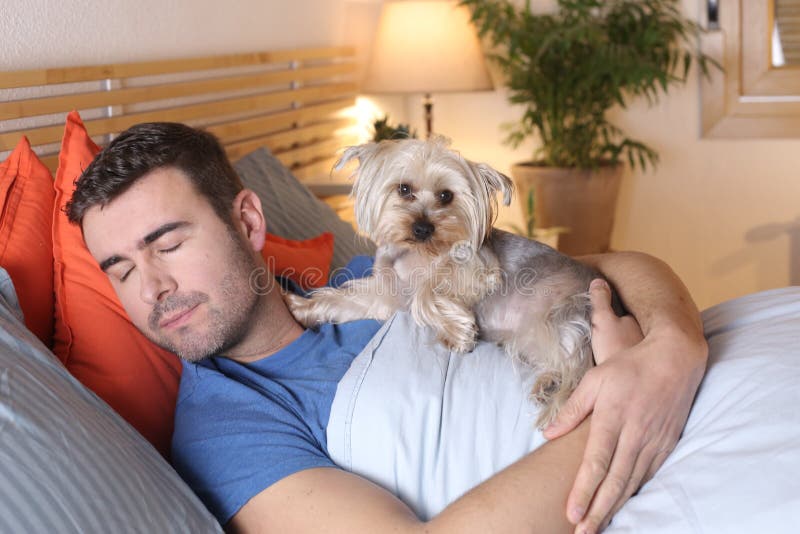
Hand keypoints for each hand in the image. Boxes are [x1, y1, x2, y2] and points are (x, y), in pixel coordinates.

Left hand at [543, 279, 706, 533]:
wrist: (676, 358)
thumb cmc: (630, 366)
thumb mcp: (594, 380)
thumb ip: (572, 409)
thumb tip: (548, 433)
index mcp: (613, 418)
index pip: (597, 462)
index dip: (584, 490)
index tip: (572, 514)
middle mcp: (635, 435)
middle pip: (615, 481)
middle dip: (598, 511)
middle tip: (583, 533)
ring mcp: (654, 442)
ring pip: (633, 483)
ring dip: (615, 507)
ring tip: (598, 527)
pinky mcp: (668, 444)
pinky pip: (649, 475)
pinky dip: (635, 493)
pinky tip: (622, 506)